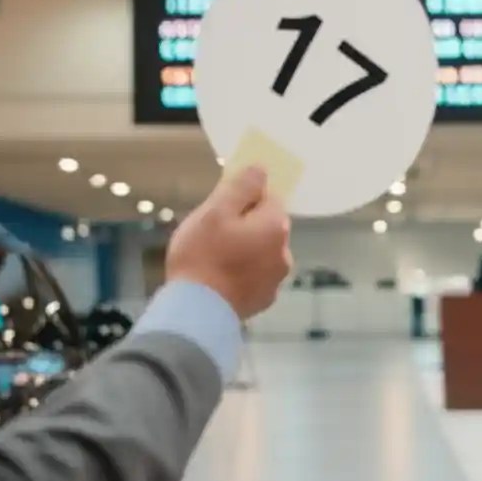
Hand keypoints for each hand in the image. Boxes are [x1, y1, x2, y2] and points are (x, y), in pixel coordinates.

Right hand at [166, 168, 292, 319]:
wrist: (197, 311)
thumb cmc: (202, 255)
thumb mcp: (215, 211)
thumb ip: (241, 187)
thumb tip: (262, 169)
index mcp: (276, 226)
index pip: (269, 197)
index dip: (245, 198)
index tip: (222, 207)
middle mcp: (284, 251)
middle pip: (266, 225)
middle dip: (244, 224)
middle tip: (212, 233)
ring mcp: (276, 278)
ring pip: (262, 251)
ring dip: (245, 249)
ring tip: (213, 258)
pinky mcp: (265, 298)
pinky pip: (256, 275)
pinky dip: (243, 272)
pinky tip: (220, 277)